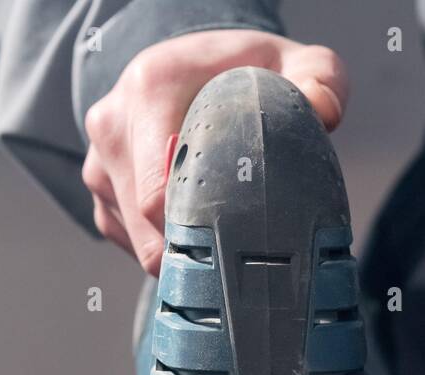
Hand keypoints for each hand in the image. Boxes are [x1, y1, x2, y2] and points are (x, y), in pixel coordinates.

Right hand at [82, 29, 347, 274]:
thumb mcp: (292, 63)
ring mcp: (99, 165)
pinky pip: (131, 243)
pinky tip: (198, 229)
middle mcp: (112, 127)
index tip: (242, 248)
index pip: (157, 192)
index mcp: (150, 90)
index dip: (200, 232)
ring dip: (181, 252)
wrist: (194, 68)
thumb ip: (320, 79)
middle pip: (147, 230)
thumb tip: (324, 114)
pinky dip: (165, 246)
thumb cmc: (246, 73)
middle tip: (244, 262)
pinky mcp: (101, 193)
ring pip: (138, 243)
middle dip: (196, 253)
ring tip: (224, 237)